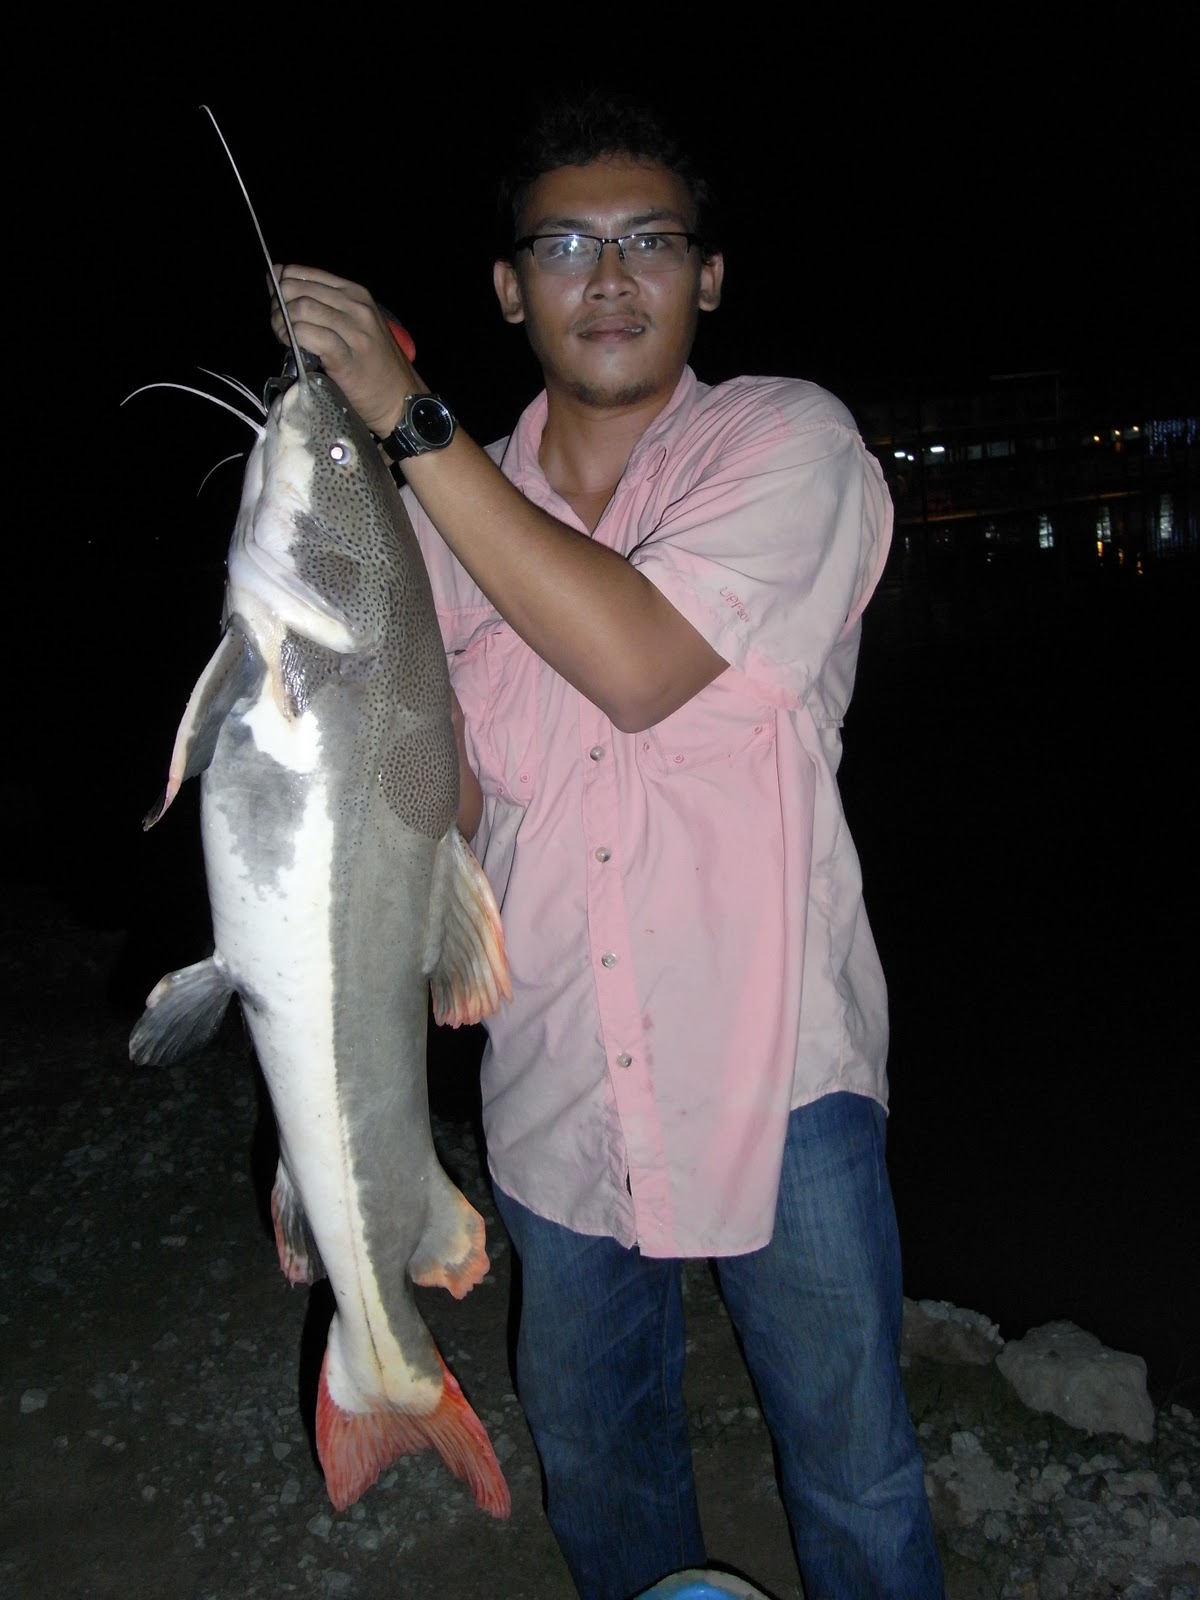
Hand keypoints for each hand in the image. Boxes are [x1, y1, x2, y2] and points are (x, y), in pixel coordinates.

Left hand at [269, 265, 420, 436]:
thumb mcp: (353, 323)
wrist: (400, 400)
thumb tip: (277, 279)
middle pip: (298, 290)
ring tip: (284, 338)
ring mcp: (353, 331)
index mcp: (355, 293)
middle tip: (277, 325)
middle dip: (278, 305)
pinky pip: (309, 336)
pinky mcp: (346, 357)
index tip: (276, 304)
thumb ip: (320, 303)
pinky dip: (293, 338)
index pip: (304, 273)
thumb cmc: (373, 364)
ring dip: (282, 324)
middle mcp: (356, 306)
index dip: (281, 285)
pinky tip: (292, 347)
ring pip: (301, 310)